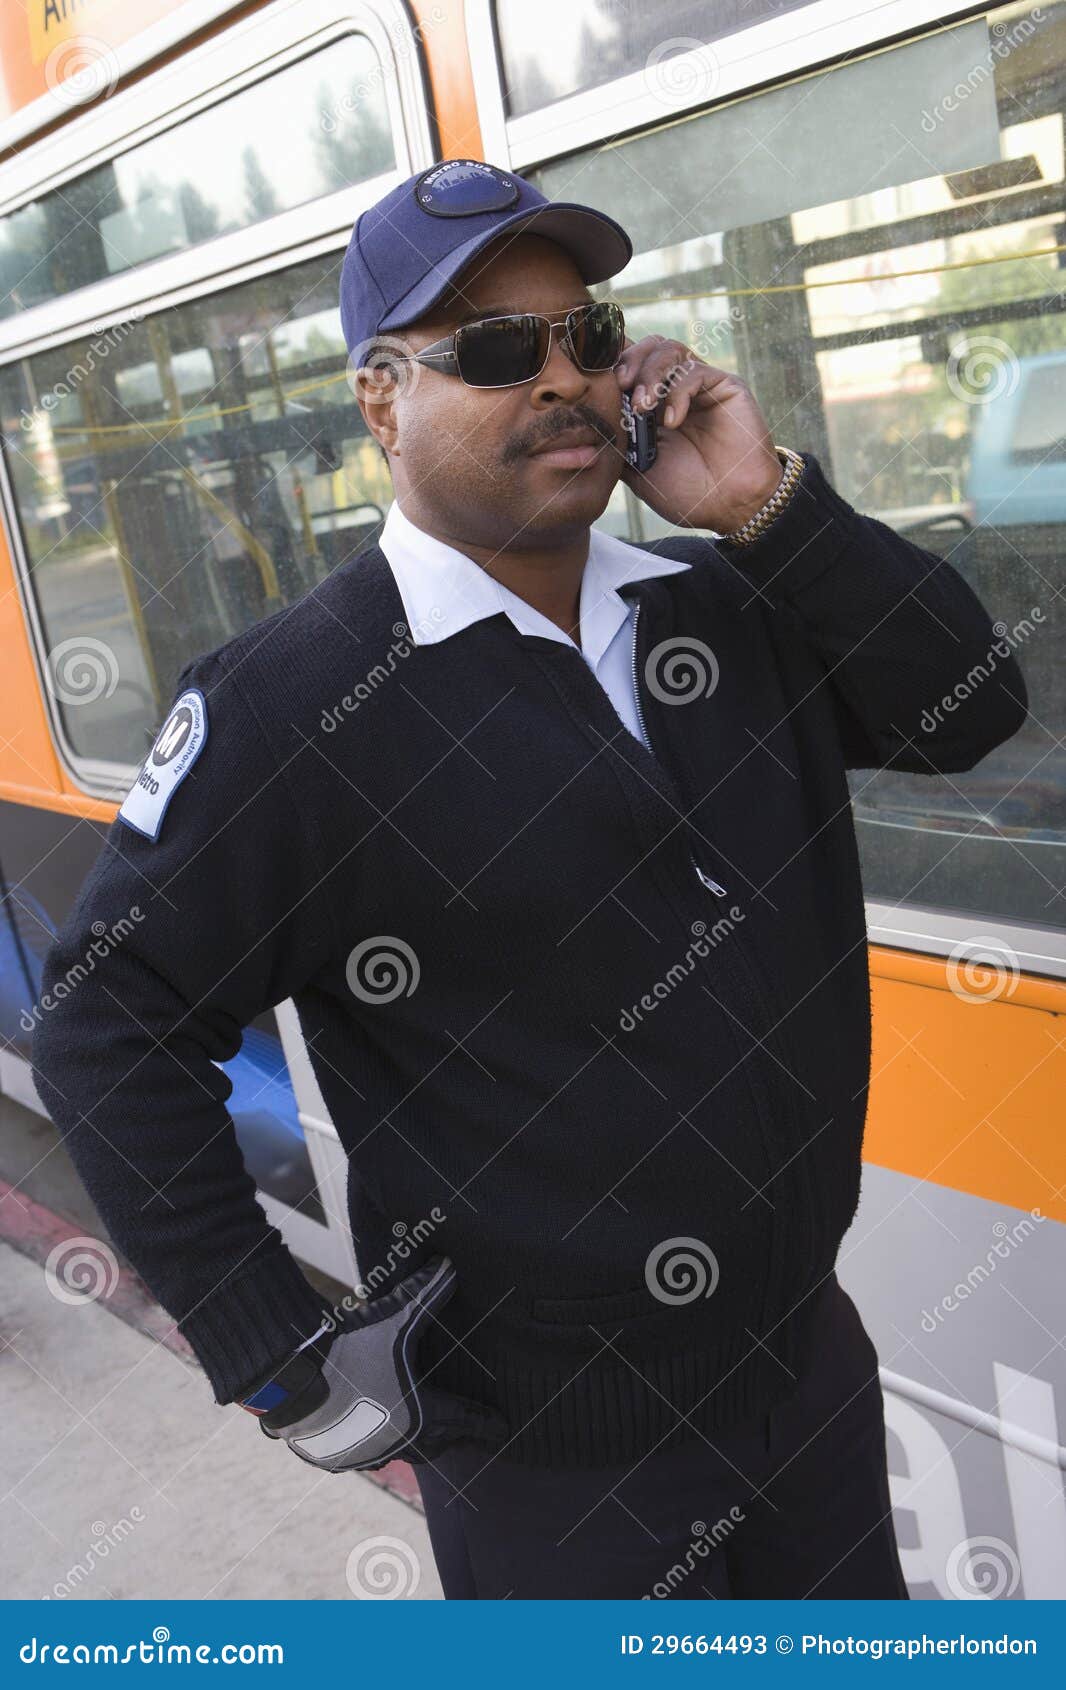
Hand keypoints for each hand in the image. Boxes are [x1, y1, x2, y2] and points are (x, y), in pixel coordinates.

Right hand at [241, 1257, 507, 1471]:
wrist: (294, 1376)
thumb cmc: (353, 1349)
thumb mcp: (397, 1316)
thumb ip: (428, 1292)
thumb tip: (450, 1264)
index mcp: (419, 1416)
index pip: (466, 1420)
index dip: (486, 1422)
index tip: (502, 1428)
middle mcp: (395, 1443)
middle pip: (434, 1444)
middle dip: (450, 1434)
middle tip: (461, 1428)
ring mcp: (363, 1455)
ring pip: (398, 1454)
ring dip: (410, 1440)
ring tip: (416, 1429)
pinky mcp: (332, 1457)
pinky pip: (362, 1457)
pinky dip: (372, 1445)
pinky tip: (368, 1433)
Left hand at [614, 335, 781, 532]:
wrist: (729, 508)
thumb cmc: (685, 492)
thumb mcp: (635, 469)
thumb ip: (615, 439)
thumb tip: (583, 418)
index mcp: (651, 404)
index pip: (628, 364)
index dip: (611, 364)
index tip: (597, 382)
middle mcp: (675, 388)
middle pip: (647, 346)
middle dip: (630, 360)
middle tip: (622, 386)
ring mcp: (699, 385)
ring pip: (669, 349)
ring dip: (651, 373)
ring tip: (644, 407)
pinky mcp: (725, 386)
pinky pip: (694, 371)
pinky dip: (677, 392)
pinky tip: (673, 421)